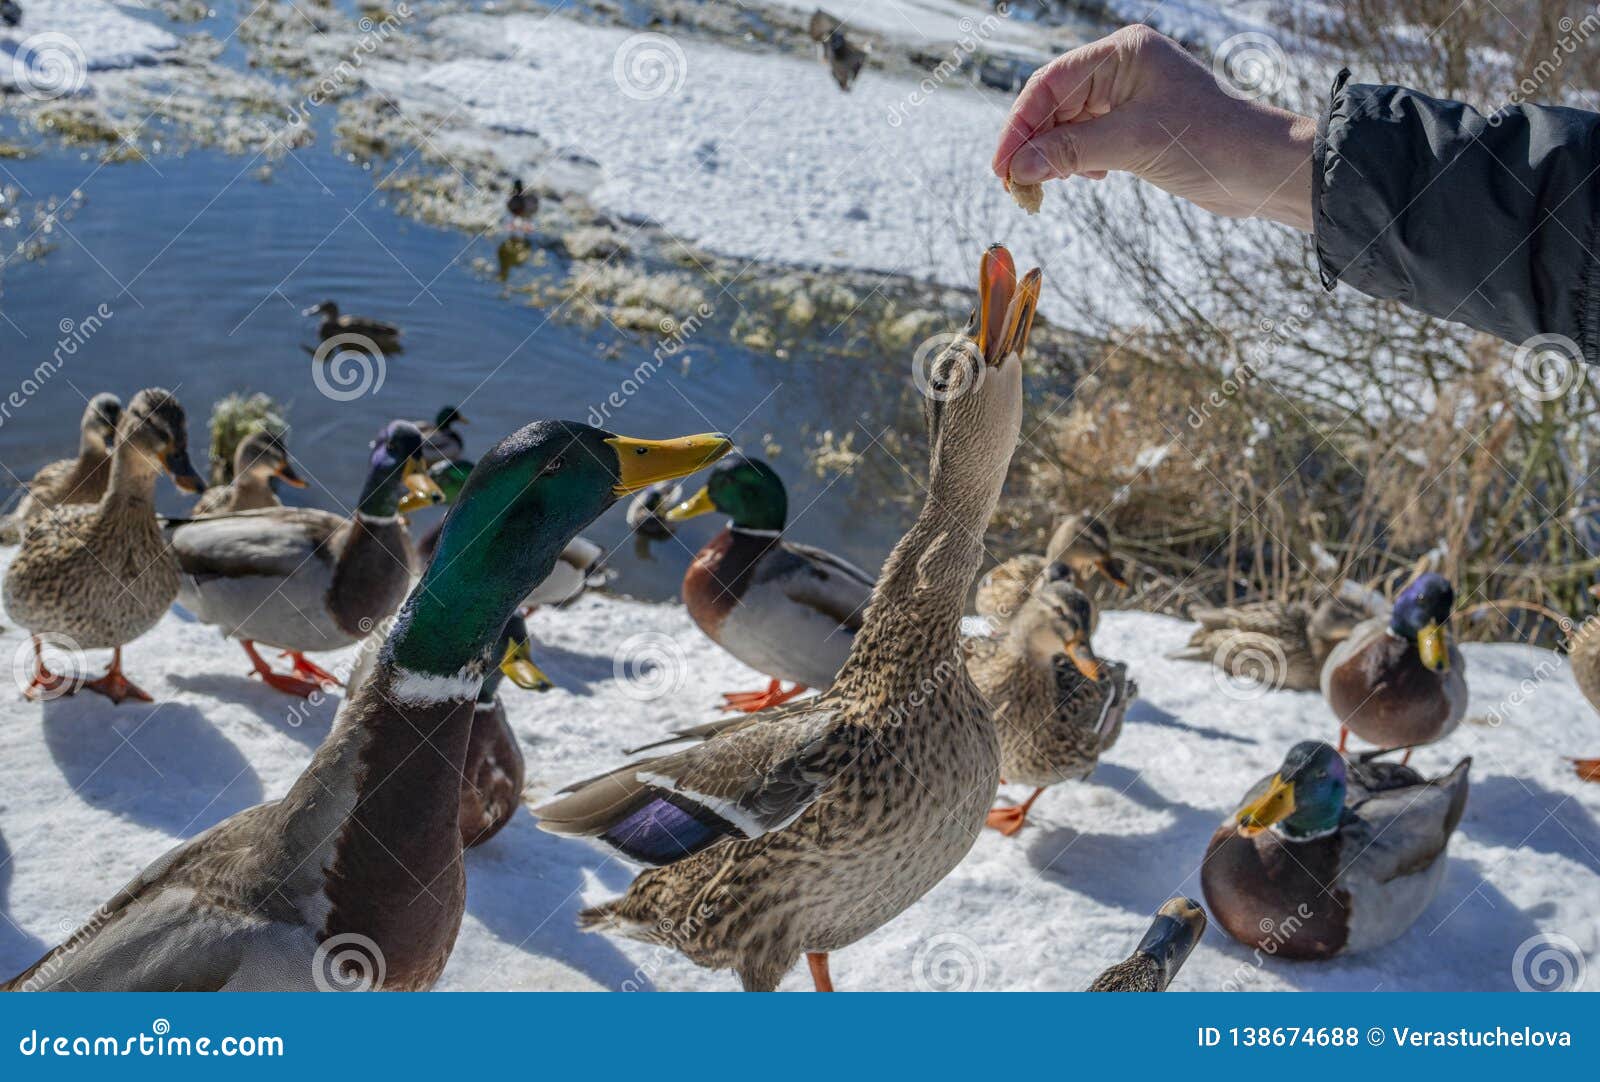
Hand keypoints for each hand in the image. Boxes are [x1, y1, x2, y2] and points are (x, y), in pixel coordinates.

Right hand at [991, 26, 1315, 231]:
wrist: (1263, 169)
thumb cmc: (1212, 142)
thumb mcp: (1135, 144)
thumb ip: (1073, 152)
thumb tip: (1019, 168)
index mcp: (1123, 53)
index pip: (1050, 83)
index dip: (1020, 124)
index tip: (1001, 166)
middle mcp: (1123, 69)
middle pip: (1055, 103)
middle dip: (1033, 143)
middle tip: (1015, 184)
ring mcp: (1130, 97)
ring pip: (1069, 124)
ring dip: (1053, 155)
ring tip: (1044, 186)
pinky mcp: (1137, 127)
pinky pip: (1089, 140)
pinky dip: (1077, 162)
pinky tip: (1086, 179)